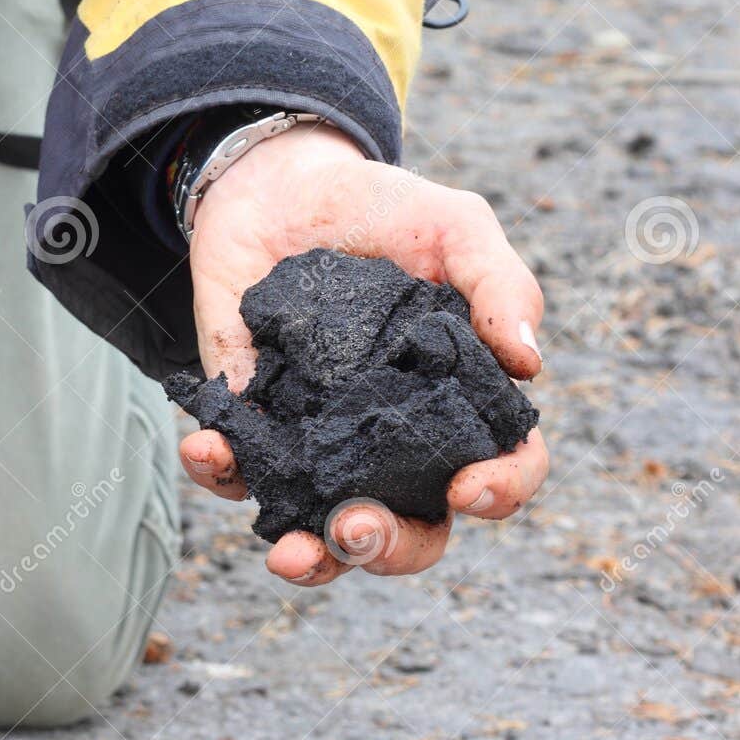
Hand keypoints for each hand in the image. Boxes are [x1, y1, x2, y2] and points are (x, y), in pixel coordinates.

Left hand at [182, 123, 547, 585]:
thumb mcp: (454, 226)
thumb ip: (502, 284)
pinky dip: (222, 472)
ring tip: (288, 550)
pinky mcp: (253, 420)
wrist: (280, 182)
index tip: (468, 488)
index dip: (500, 492)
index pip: (504, 468)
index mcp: (461, 402)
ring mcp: (323, 438)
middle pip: (413, 528)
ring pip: (324, 530)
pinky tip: (209, 448)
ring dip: (310, 556)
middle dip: (389, 548)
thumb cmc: (384, 208)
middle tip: (357, 528)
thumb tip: (531, 363)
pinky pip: (238, 470)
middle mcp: (396, 438)